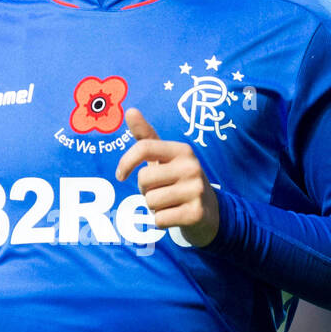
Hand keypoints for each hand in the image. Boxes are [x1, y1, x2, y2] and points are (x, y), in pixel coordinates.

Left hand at [115, 107, 219, 246]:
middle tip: (161, 191)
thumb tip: (130, 110)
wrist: (210, 212)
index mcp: (182, 150)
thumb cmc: (179, 180)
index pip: (144, 147)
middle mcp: (191, 167)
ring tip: (170, 203)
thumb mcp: (165, 157)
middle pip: (143, 179)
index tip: (120, 175)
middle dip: (145, 190)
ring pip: (150, 201)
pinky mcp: (196, 214)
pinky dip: (161, 221)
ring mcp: (196, 190)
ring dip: (154, 207)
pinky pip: (159, 219)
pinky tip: (175, 216)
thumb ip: (146, 135)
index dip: (126, 162)